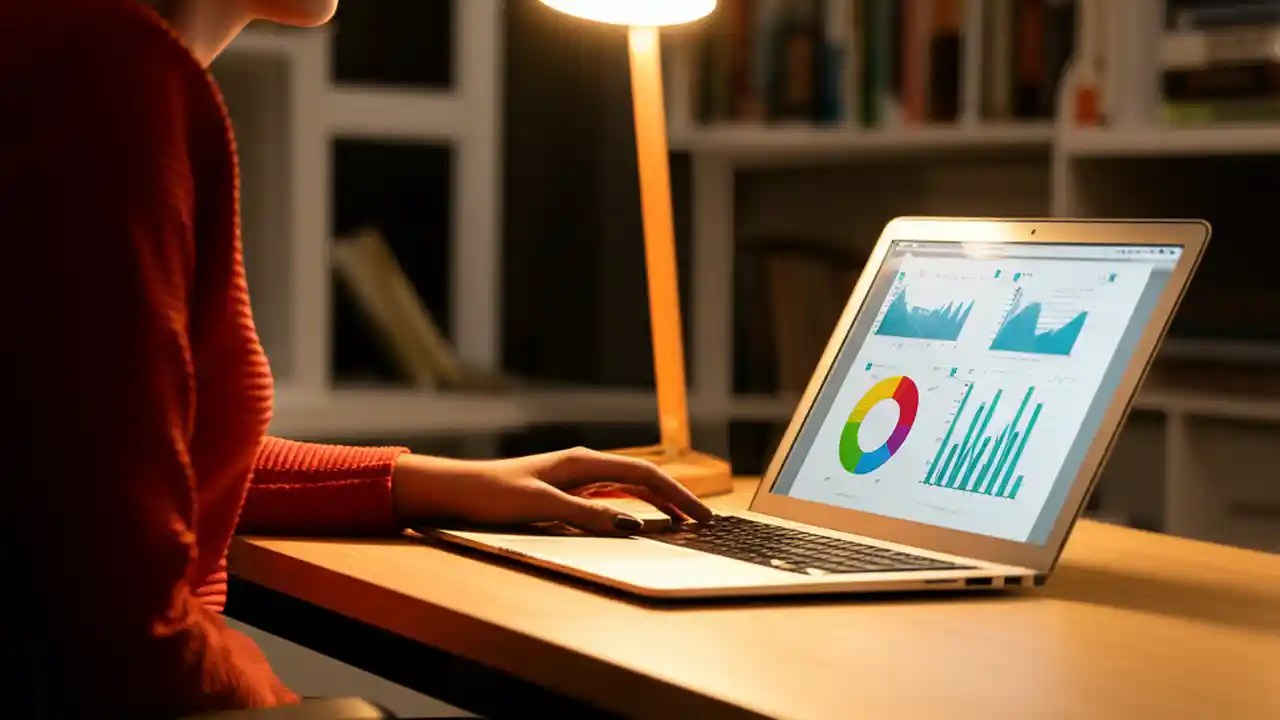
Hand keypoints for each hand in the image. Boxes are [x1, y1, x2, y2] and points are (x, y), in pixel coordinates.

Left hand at [391, 447, 713, 533]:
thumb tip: (633, 525)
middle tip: (705, 522)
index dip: (677, 495)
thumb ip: (587, 515)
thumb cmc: (492, 493)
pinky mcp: (568, 491)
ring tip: (686, 522)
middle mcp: (584, 466)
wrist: (457, 489)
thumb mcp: (541, 505)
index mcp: (583, 462)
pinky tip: (646, 520)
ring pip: (632, 487)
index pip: (646, 475)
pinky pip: (614, 496)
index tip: (701, 515)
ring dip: (660, 503)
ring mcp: (577, 478)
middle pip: (645, 479)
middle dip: (678, 499)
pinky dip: (637, 507)